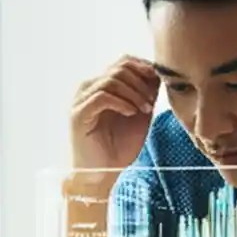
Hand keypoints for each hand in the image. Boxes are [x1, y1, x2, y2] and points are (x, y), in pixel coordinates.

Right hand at [70, 55, 160, 169]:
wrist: (103, 174)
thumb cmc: (120, 147)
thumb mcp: (140, 115)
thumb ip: (147, 94)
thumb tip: (157, 73)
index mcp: (103, 85)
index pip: (124, 62)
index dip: (144, 69)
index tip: (158, 84)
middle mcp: (89, 88)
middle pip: (119, 68)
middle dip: (141, 83)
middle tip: (151, 102)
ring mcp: (81, 99)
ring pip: (112, 80)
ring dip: (134, 94)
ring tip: (144, 110)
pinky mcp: (78, 114)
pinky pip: (102, 96)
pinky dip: (121, 102)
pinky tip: (131, 113)